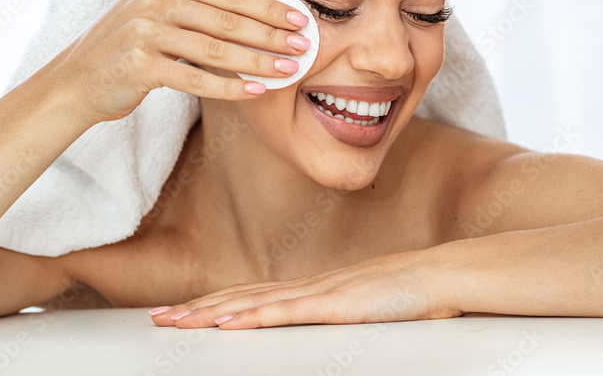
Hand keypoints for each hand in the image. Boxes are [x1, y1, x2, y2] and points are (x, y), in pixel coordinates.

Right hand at [52, 0, 312, 124]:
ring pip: (216, 49)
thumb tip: (260, 14)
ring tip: (288, 69)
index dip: (267, 6)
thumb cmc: (126, 47)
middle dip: (271, 34)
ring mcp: (144, 31)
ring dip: (258, 60)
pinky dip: (230, 86)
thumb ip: (197, 7)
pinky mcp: (140, 65)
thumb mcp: (156, 12)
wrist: (76, 80)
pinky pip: (196, 79)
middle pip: (226, 19)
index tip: (300, 18)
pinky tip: (255, 91)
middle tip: (304, 46)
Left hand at [149, 251, 463, 329]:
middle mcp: (307, 287)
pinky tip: (226, 322)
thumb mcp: (366, 310)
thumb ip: (339, 317)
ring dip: (210, 313)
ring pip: (252, 304)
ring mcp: (320, 293)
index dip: (215, 304)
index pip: (252, 297)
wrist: (444, 274)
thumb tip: (322, 328)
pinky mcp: (336, 305)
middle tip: (158, 319)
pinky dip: (252, 316)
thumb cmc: (412, 294)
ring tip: (175, 321)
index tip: (183, 312)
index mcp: (313, 290)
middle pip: (241, 297)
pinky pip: (286, 313)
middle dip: (197, 309)